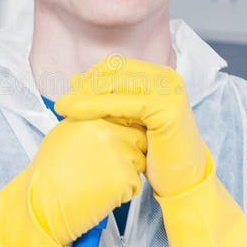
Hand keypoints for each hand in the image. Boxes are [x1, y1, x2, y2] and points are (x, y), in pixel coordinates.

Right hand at [0, 116, 146, 246]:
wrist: (41, 206)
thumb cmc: (49, 176)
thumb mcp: (64, 135)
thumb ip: (90, 122)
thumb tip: (112, 118)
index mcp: (91, 116)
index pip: (126, 116)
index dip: (122, 135)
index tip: (109, 149)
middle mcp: (105, 130)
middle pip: (138, 138)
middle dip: (128, 154)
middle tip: (102, 169)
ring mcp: (116, 153)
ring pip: (140, 161)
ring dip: (127, 174)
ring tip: (97, 182)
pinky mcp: (123, 177)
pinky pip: (136, 184)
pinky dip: (123, 194)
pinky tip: (100, 195)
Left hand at [55, 57, 246, 246]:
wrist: (184, 181)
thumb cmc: (156, 153)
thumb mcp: (129, 119)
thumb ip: (109, 99)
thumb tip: (74, 78)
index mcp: (160, 75)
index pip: (117, 66)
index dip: (92, 76)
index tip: (70, 91)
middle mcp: (168, 77)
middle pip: (115, 71)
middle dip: (85, 85)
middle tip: (62, 102)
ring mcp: (170, 90)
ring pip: (116, 85)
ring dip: (85, 95)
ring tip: (63, 108)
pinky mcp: (167, 107)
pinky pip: (123, 103)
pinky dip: (96, 106)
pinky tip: (77, 115)